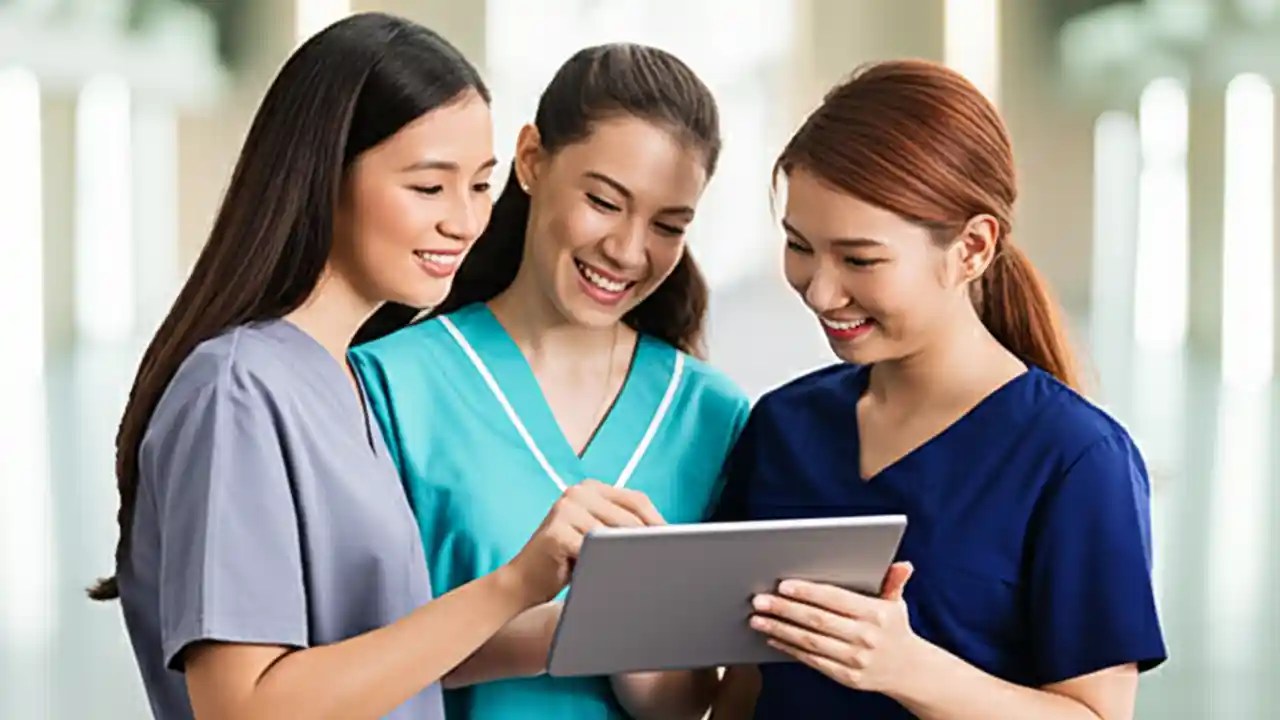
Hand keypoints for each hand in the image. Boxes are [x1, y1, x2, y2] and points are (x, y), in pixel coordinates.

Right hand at [505, 480, 663, 605]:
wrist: (521, 582)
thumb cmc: (566, 562)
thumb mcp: (596, 538)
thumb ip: (621, 529)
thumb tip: (666, 536)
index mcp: (590, 488)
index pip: (636, 500)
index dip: (659, 522)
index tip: (677, 543)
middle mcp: (576, 492)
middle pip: (628, 517)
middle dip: (649, 542)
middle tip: (669, 561)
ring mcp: (565, 509)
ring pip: (614, 535)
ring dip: (632, 555)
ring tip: (648, 573)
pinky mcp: (556, 532)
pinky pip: (593, 550)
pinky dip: (608, 566)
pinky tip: (618, 579)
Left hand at [748, 562, 920, 694]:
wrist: (910, 671)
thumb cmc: (894, 628)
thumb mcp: (896, 602)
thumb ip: (893, 581)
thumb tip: (903, 565)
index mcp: (876, 613)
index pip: (835, 598)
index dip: (808, 592)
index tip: (783, 585)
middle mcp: (866, 637)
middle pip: (817, 620)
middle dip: (785, 609)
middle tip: (759, 600)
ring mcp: (856, 659)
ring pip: (810, 642)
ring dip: (780, 629)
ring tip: (758, 618)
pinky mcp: (847, 677)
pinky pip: (813, 661)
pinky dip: (790, 649)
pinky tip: (773, 637)